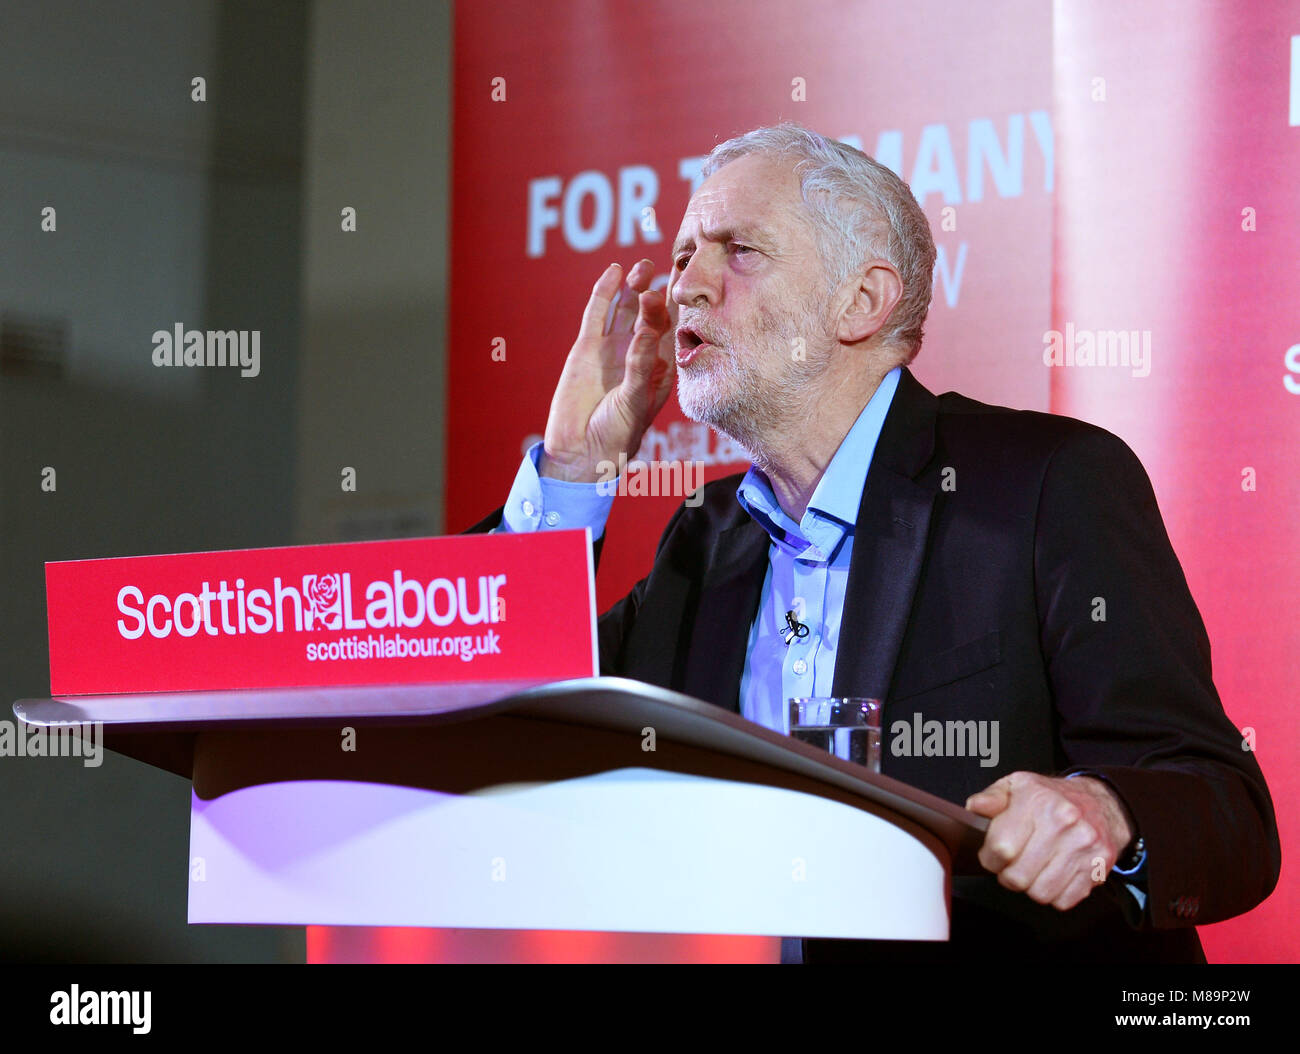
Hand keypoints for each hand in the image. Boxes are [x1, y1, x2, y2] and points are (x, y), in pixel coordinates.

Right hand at [540, 259, 676, 481]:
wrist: (581, 449)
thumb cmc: (617, 433)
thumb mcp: (634, 400)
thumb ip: (640, 365)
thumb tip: (648, 329)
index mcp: (659, 367)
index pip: (673, 330)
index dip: (679, 308)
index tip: (690, 286)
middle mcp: (638, 353)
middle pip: (650, 314)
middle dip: (656, 294)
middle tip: (661, 275)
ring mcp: (612, 347)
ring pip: (626, 308)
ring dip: (635, 287)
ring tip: (642, 268)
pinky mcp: (586, 347)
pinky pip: (597, 313)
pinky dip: (605, 292)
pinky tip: (614, 273)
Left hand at [965, 772, 1134, 910]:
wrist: (1099, 802)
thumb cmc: (1051, 798)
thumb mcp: (1016, 786)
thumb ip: (991, 798)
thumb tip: (974, 807)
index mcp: (1037, 800)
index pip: (1001, 848)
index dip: (989, 858)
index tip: (992, 855)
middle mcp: (1064, 822)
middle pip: (1018, 876)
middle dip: (1008, 875)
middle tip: (1012, 864)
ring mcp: (1084, 846)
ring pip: (1041, 893)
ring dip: (1031, 886)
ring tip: (1033, 868)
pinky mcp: (1098, 867)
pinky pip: (1064, 900)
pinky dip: (1054, 894)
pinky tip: (1053, 873)